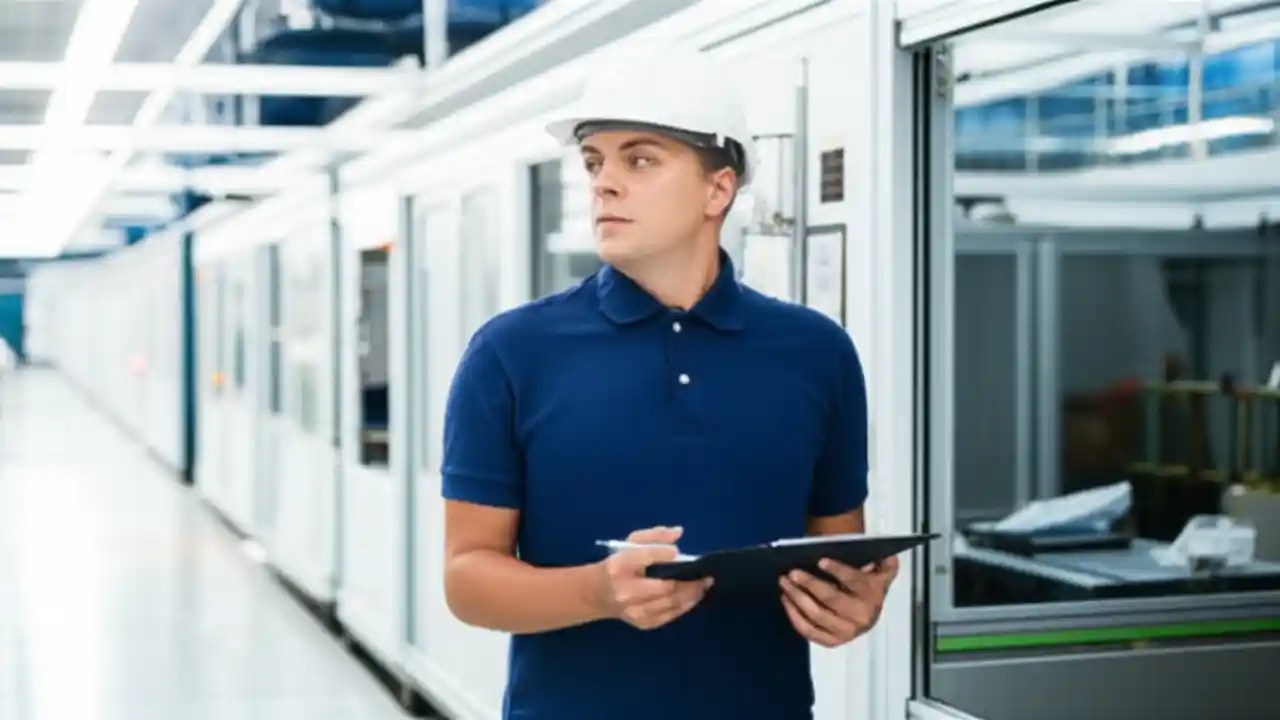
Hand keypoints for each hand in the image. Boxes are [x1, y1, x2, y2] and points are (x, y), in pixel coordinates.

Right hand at [597, 526, 712, 629]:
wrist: (598, 594)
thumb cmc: (619, 564)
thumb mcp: (630, 544)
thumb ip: (654, 535)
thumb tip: (678, 532)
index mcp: (620, 566)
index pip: (646, 557)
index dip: (665, 554)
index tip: (678, 552)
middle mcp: (626, 591)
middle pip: (665, 586)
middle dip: (689, 580)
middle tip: (706, 574)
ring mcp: (635, 610)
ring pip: (671, 603)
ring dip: (692, 593)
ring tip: (705, 584)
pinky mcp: (643, 623)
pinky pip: (670, 615)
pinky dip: (685, 605)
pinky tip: (694, 596)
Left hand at [779, 555, 898, 647]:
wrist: (868, 608)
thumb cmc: (866, 583)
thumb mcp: (880, 569)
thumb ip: (884, 561)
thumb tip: (887, 554)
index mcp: (873, 594)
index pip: (854, 580)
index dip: (837, 570)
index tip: (820, 560)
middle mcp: (862, 616)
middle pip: (832, 599)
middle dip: (810, 584)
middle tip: (792, 572)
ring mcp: (847, 632)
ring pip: (817, 615)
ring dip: (797, 598)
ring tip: (784, 582)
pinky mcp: (833, 641)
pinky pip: (809, 631)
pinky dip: (794, 615)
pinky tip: (786, 599)